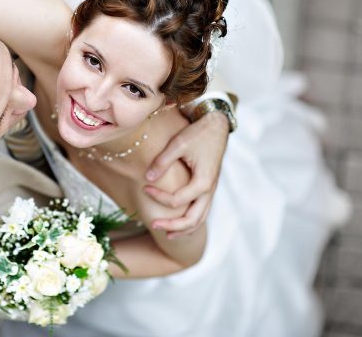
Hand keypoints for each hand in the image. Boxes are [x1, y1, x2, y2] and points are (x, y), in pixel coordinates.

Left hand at [144, 112, 228, 237]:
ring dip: (183, 229)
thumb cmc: (198, 133)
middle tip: (152, 225)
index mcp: (203, 182)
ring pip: (200, 219)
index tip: (144, 187)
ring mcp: (211, 191)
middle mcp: (209, 190)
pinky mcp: (208, 188)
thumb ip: (162, 162)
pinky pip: (202, 211)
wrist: (216, 125)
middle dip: (172, 226)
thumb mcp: (178, 144)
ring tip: (167, 236)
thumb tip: (148, 178)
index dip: (158, 197)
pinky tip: (179, 224)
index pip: (177, 200)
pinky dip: (191, 221)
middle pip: (192, 220)